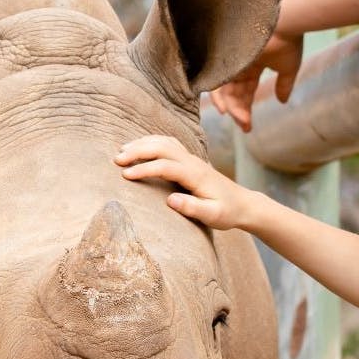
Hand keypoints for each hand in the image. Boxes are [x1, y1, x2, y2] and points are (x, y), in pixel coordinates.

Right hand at [116, 136, 261, 230]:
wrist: (242, 204)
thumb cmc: (226, 213)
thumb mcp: (213, 216)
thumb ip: (193, 208)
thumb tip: (170, 200)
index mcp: (195, 175)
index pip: (165, 166)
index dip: (144, 169)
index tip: (125, 175)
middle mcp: (192, 162)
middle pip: (162, 147)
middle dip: (138, 151)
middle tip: (116, 160)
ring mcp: (191, 158)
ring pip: (164, 142)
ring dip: (142, 143)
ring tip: (121, 151)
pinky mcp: (189, 159)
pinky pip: (168, 143)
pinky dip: (151, 141)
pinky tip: (139, 147)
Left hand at [210, 31, 303, 131]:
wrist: (285, 21)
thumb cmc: (289, 40)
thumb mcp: (288, 67)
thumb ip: (284, 84)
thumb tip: (282, 101)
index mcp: (253, 64)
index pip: (245, 90)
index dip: (245, 108)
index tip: (248, 127)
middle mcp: (239, 62)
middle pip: (233, 92)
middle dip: (238, 111)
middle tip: (245, 126)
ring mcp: (231, 59)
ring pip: (223, 89)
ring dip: (230, 107)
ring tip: (237, 120)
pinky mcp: (225, 56)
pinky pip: (216, 79)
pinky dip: (217, 96)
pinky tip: (225, 111)